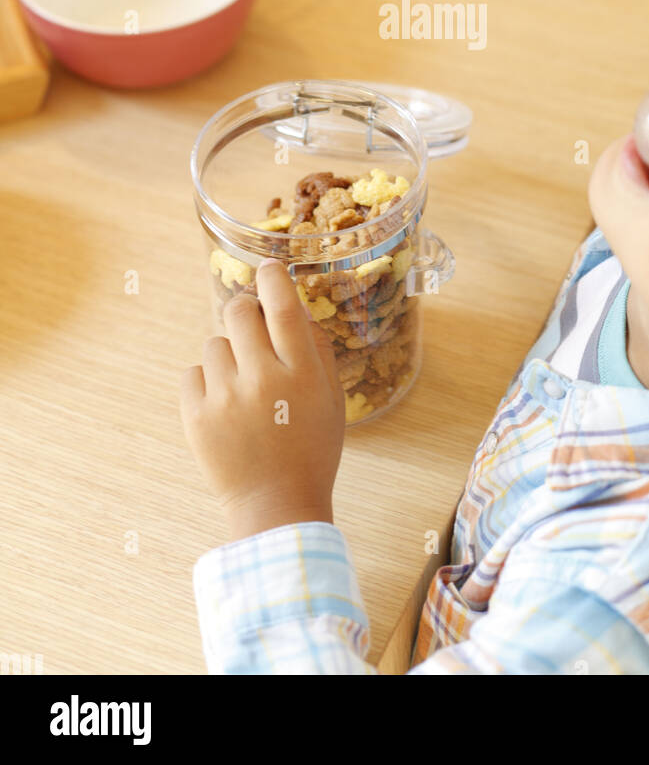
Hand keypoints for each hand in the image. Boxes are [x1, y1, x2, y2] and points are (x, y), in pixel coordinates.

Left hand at [181, 260, 344, 541]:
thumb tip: (292, 306)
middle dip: (245, 311)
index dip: (273, 278)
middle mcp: (263, 379)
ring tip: (242, 387)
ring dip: (228, 355)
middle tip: (253, 330)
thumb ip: (315, 348)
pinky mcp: (196, 417)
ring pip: (214, 343)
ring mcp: (226, 398)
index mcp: (302, 373)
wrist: (276, 505)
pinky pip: (192, 373)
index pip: (283, 305)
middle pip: (239, 310)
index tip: (269, 269)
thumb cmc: (311, 448)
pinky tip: (223, 404)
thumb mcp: (331, 396)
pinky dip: (206, 382)